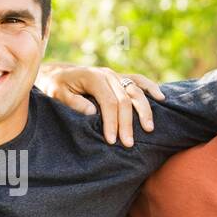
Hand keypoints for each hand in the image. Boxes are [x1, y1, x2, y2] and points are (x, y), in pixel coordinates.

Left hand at [35, 63, 164, 146]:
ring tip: (149, 128)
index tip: (112, 140)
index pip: (109, 102)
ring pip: (135, 91)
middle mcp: (107, 75)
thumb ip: (74, 103)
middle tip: (129, 143)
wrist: (57, 73)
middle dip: (128, 123)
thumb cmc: (56, 86)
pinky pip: (138, 81)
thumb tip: (92, 112)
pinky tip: (161, 98)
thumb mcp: (58, 94)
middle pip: (124, 100)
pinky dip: (151, 88)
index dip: (112, 122)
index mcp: (93, 77)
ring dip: (144, 110)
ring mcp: (115, 75)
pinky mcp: (119, 78)